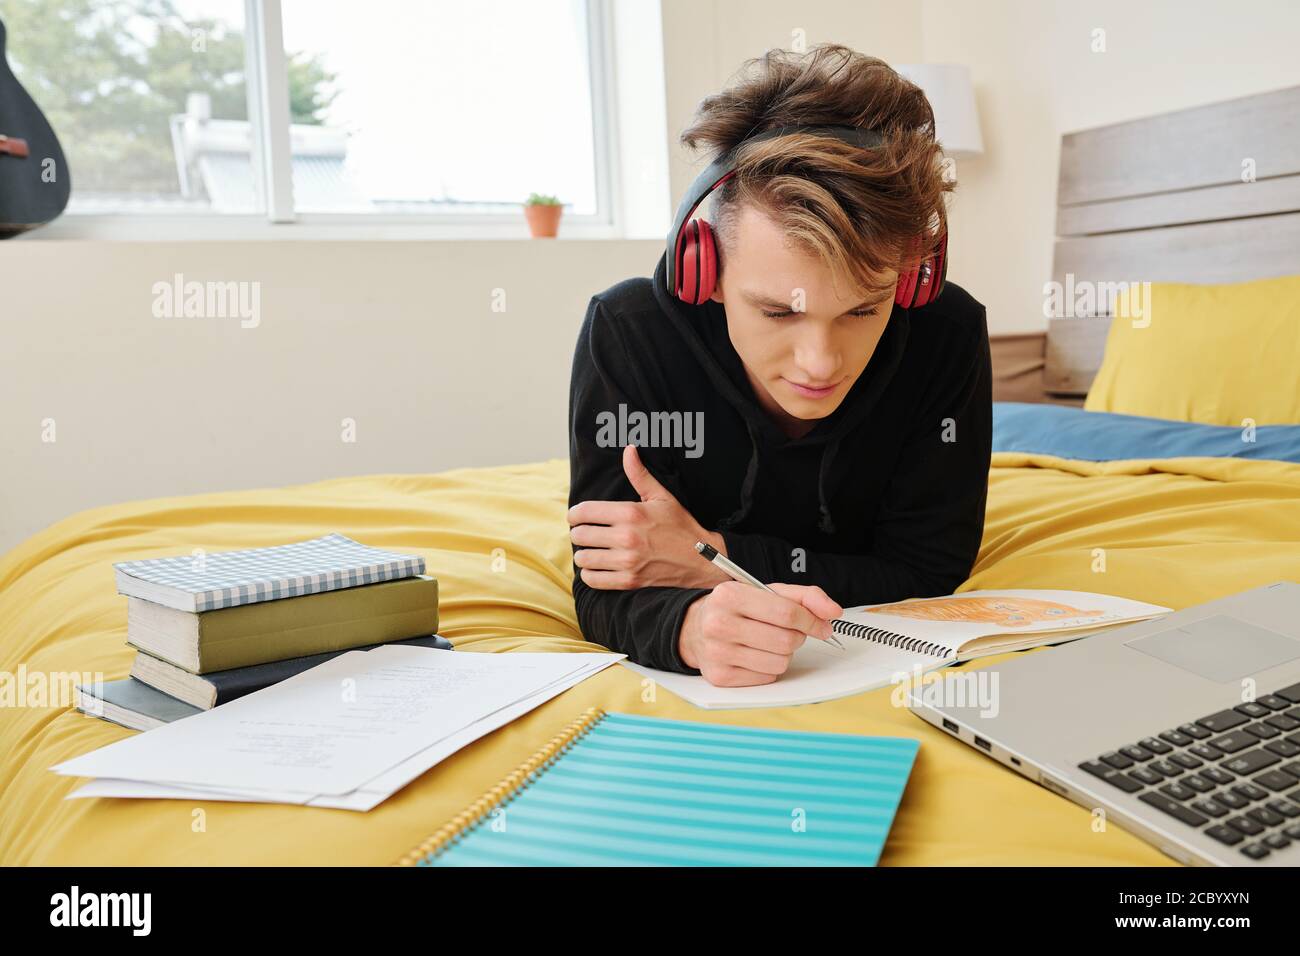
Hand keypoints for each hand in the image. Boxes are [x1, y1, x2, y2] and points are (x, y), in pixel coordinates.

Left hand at [569, 444, 730, 589]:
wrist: (701, 559)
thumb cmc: (680, 526)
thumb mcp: (661, 497)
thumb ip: (640, 474)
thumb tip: (628, 449)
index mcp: (631, 513)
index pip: (584, 512)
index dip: (574, 514)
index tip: (576, 517)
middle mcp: (626, 537)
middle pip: (580, 535)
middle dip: (579, 533)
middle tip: (585, 533)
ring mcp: (627, 561)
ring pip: (583, 558)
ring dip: (584, 554)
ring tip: (592, 551)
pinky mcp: (630, 581)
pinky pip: (593, 579)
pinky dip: (590, 573)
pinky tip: (598, 567)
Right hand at [678, 582, 842, 686]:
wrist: (696, 628)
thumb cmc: (738, 608)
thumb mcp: (767, 592)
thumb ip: (804, 597)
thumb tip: (833, 611)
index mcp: (730, 595)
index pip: (786, 613)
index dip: (812, 621)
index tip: (822, 625)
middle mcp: (719, 624)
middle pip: (785, 641)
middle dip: (797, 638)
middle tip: (789, 632)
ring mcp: (717, 653)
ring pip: (779, 663)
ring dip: (784, 654)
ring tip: (768, 643)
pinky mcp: (719, 677)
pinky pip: (767, 678)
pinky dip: (769, 668)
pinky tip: (755, 655)